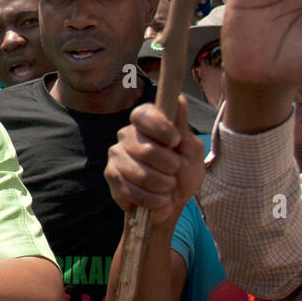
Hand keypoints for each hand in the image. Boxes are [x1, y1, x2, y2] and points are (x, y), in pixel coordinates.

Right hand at [104, 97, 203, 224]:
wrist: (173, 202)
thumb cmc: (183, 171)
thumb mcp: (191, 150)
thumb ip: (182, 127)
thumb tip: (180, 99)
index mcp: (146, 122)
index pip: (142, 114)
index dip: (160, 128)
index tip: (176, 141)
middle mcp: (126, 135)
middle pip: (146, 150)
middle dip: (169, 166)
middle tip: (175, 171)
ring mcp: (116, 156)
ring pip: (141, 174)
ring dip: (163, 186)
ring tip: (168, 187)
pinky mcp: (111, 177)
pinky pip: (132, 192)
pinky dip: (152, 200)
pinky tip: (158, 199)